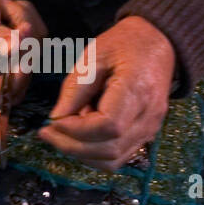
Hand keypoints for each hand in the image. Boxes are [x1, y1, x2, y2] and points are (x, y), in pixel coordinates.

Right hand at [0, 0, 46, 108]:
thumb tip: (14, 51)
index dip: (7, 87)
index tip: (22, 65)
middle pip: (18, 80)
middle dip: (25, 52)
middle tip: (20, 26)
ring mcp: (10, 57)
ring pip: (34, 51)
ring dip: (23, 22)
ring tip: (0, 4)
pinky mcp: (24, 42)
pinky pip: (39, 34)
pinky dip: (27, 15)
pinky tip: (8, 6)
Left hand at [38, 16, 175, 171]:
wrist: (157, 44)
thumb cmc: (123, 45)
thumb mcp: (92, 57)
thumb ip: (75, 90)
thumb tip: (56, 119)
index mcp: (137, 90)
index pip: (108, 126)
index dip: (76, 130)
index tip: (52, 121)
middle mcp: (149, 116)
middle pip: (110, 149)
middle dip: (72, 146)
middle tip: (46, 133)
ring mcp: (151, 129)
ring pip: (114, 160)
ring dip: (82, 154)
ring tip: (59, 136)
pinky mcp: (147, 135)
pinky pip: (119, 156)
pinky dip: (94, 154)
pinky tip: (77, 138)